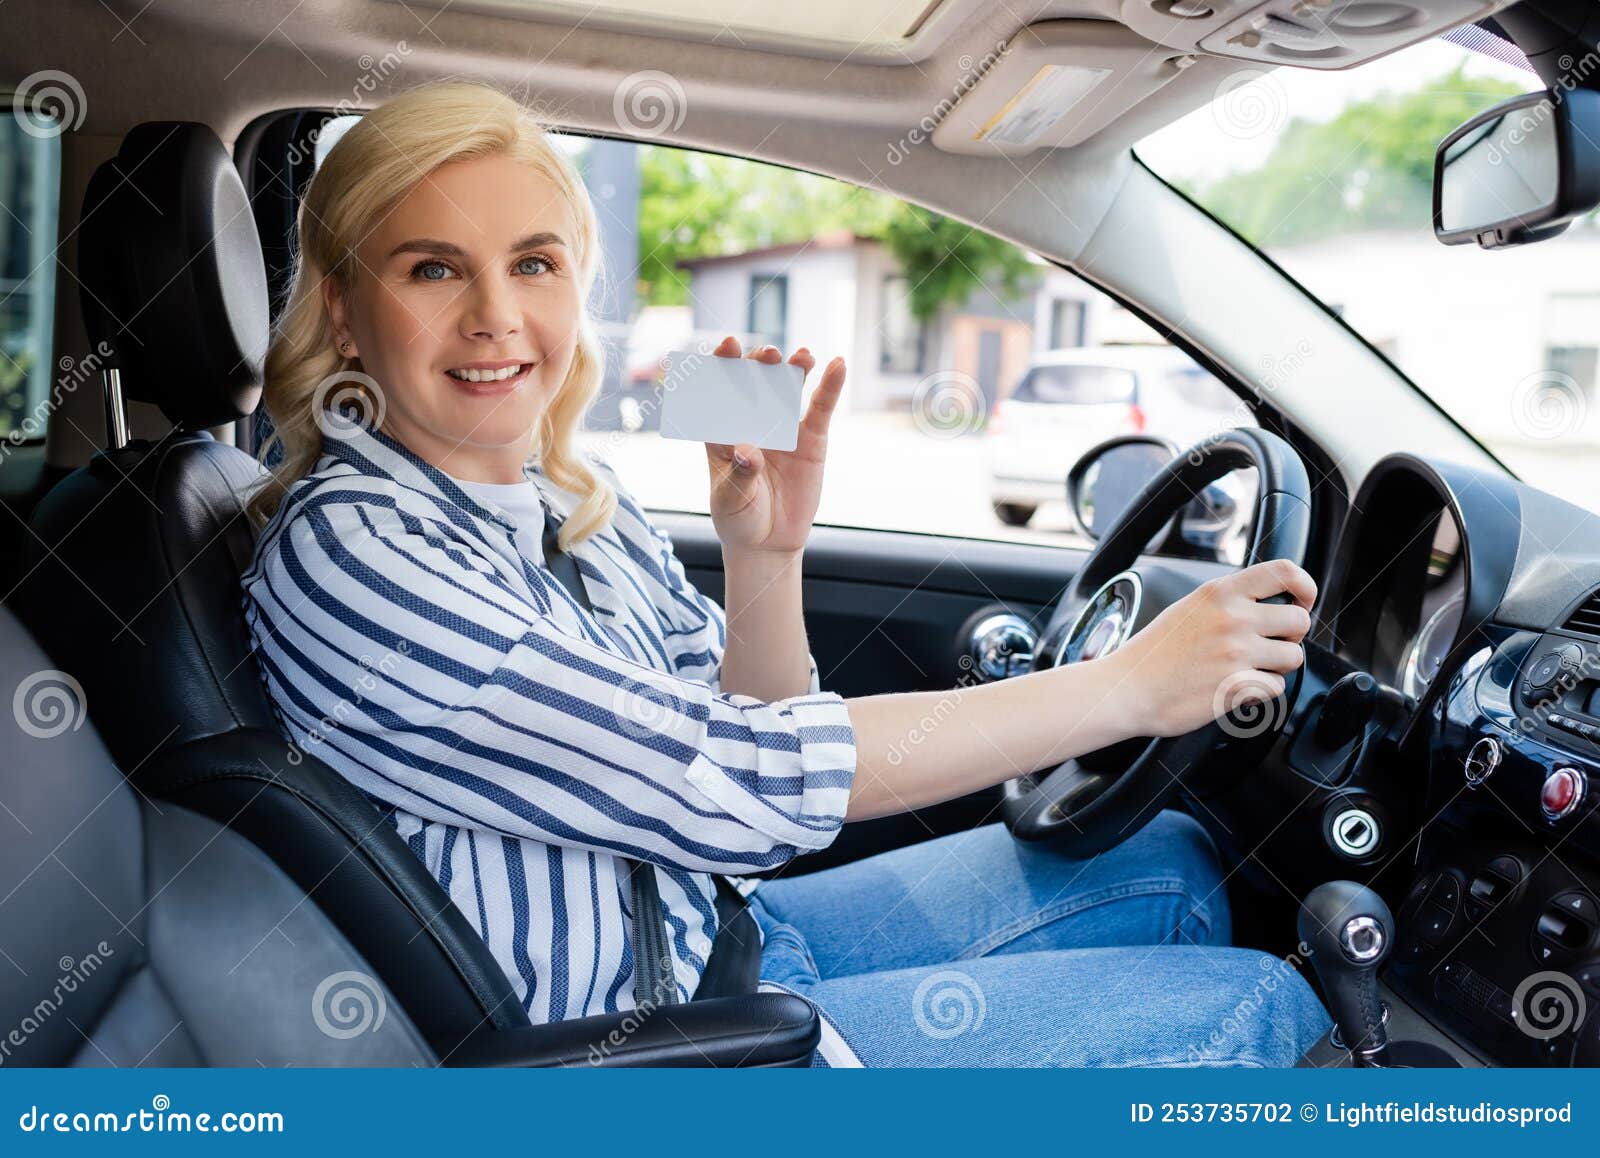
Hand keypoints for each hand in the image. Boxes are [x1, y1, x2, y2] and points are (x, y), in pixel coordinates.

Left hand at [704, 336, 845, 556]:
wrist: (768, 542)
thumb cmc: (738, 518)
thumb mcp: (730, 500)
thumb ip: (739, 475)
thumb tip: (747, 451)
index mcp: (720, 430)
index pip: (717, 391)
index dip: (721, 365)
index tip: (728, 346)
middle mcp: (750, 421)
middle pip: (752, 383)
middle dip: (758, 365)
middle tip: (767, 356)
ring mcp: (782, 427)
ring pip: (786, 389)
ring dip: (792, 369)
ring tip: (801, 356)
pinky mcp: (811, 440)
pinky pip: (820, 410)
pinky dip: (829, 387)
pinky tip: (837, 366)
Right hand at [1101, 559, 1316, 737]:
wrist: (1127, 688)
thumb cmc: (1154, 653)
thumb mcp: (1190, 607)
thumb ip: (1228, 600)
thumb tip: (1267, 602)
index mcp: (1220, 593)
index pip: (1284, 572)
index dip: (1305, 586)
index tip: (1303, 600)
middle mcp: (1233, 619)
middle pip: (1299, 620)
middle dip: (1290, 636)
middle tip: (1270, 645)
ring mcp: (1237, 653)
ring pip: (1293, 657)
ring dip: (1277, 666)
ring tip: (1248, 669)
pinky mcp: (1238, 686)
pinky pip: (1276, 688)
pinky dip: (1260, 692)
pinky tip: (1235, 687)